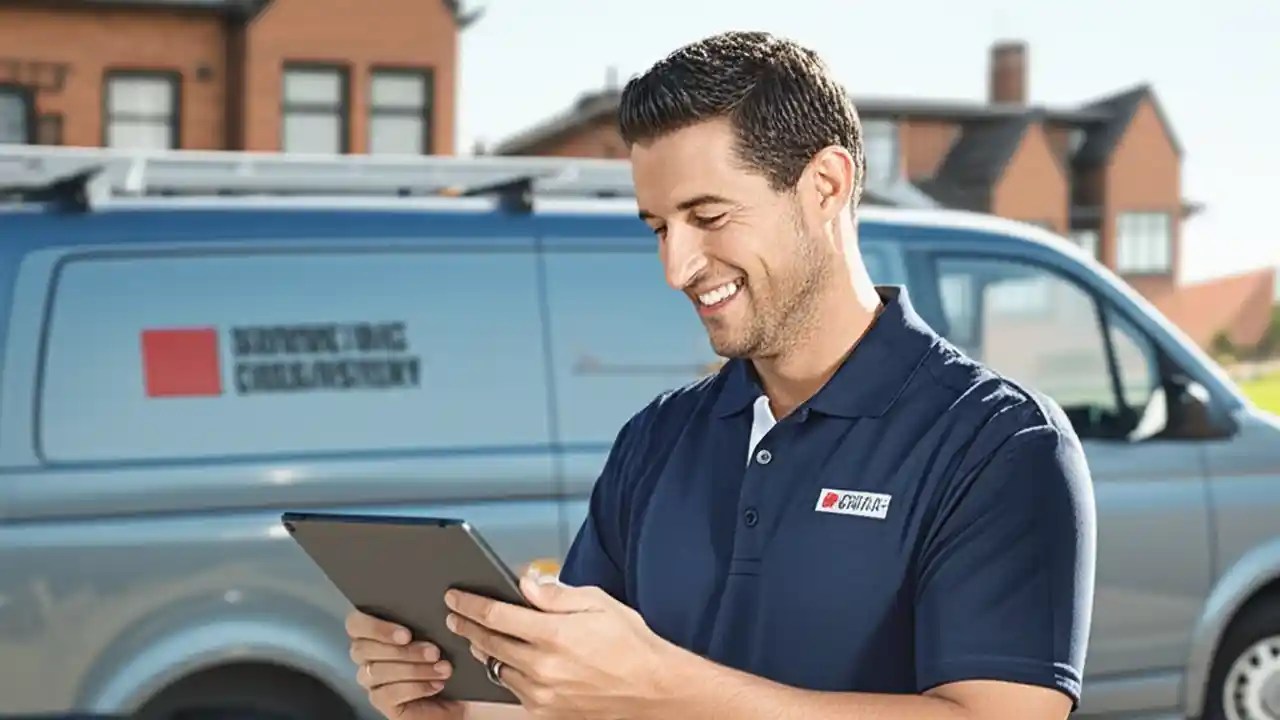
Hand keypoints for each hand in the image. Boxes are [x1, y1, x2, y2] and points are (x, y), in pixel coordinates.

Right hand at [346, 608, 462, 719]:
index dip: (376, 629)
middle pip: (364, 650)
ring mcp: (369, 680)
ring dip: (414, 669)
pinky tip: (436, 684)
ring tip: (442, 668)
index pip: (355, 624)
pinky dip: (416, 687)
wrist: (454, 690)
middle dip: (403, 651)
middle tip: (434, 652)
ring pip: (378, 671)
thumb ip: (422, 620)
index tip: (406, 635)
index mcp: (372, 631)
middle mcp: (365, 656)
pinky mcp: (379, 700)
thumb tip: (428, 610)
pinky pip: (389, 694)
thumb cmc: (440, 655)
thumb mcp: (434, 633)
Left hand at [444, 572, 671, 718]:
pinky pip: (514, 690)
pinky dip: (508, 674)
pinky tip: (511, 663)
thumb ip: (556, 594)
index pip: (497, 614)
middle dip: (468, 626)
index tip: (455, 598)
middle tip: (456, 616)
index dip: (470, 604)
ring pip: (497, 668)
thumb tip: (526, 582)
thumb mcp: (597, 603)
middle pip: (489, 642)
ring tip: (482, 638)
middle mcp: (544, 665)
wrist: (651, 688)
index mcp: (555, 633)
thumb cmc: (629, 643)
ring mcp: (543, 692)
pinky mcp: (546, 711)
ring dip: (486, 652)